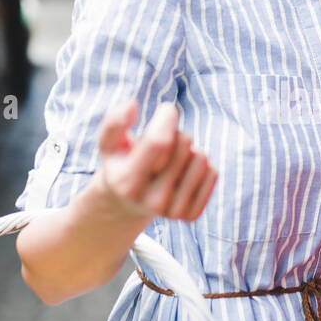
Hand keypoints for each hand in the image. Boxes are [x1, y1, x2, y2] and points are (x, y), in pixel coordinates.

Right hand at [91, 99, 216, 222]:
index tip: (166, 110)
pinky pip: (212, 173)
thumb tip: (132, 105)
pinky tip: (183, 172)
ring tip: (172, 158)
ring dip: (189, 150)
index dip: (166, 118)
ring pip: (201, 158)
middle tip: (162, 144)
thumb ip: (113, 122)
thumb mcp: (108, 143)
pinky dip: (200, 165)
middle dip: (175, 132)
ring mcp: (172, 212)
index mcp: (127, 182)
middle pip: (183, 144)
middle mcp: (151, 202)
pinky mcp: (191, 216)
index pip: (159, 141)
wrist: (129, 204)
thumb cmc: (121, 163)